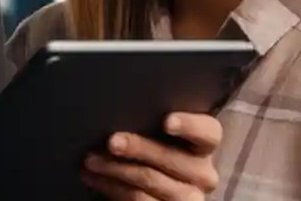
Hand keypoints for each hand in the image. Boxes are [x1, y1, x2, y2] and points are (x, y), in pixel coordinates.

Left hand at [81, 112, 221, 199]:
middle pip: (171, 158)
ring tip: (91, 160)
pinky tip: (94, 178)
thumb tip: (121, 108)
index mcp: (205, 146)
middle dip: (138, 148)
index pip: (209, 133)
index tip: (167, 121)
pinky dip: (111, 186)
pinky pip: (138, 200)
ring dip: (115, 169)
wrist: (156, 189)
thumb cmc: (154, 149)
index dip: (190, 126)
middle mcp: (203, 174)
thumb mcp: (160, 136)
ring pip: (149, 181)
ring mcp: (188, 198)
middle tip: (112, 141)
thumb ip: (152, 122)